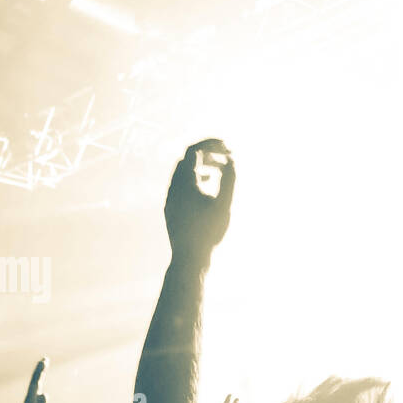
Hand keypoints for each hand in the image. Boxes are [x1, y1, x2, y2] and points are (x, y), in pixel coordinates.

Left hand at [15, 358, 48, 402]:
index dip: (40, 372)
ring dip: (40, 374)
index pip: (35, 382)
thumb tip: (44, 395)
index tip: (44, 363)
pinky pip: (37, 389)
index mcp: (31, 399)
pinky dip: (39, 381)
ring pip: (35, 383)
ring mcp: (32, 400)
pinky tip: (40, 380)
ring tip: (43, 364)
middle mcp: (30, 397)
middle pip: (35, 380)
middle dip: (40, 369)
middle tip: (45, 359)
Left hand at [165, 139, 234, 262]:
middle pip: (187, 159)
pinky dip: (195, 180)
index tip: (227, 145)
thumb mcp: (224, 204)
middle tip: (226, 157)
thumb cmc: (209, 233)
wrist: (189, 258)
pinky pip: (181, 185)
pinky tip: (207, 188)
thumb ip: (229, 180)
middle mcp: (173, 186)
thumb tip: (231, 159)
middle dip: (207, 154)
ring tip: (218, 171)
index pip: (194, 150)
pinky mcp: (171, 208)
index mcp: (184, 182)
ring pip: (183, 173)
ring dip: (201, 167)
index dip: (211, 144)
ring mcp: (170, 198)